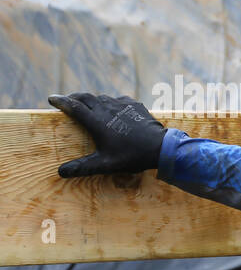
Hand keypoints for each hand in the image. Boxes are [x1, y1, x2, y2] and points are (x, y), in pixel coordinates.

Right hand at [49, 93, 166, 176]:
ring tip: (87, 105)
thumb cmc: (131, 156)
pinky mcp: (134, 105)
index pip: (73, 107)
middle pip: (85, 97)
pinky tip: (112, 108)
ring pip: (102, 97)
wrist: (160, 147)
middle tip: (67, 100)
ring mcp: (122, 105)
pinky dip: (111, 102)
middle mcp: (107, 109)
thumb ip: (82, 167)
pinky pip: (118, 100)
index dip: (61, 101)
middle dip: (73, 97)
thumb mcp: (105, 164)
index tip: (51, 99)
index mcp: (96, 121)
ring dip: (92, 99)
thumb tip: (60, 172)